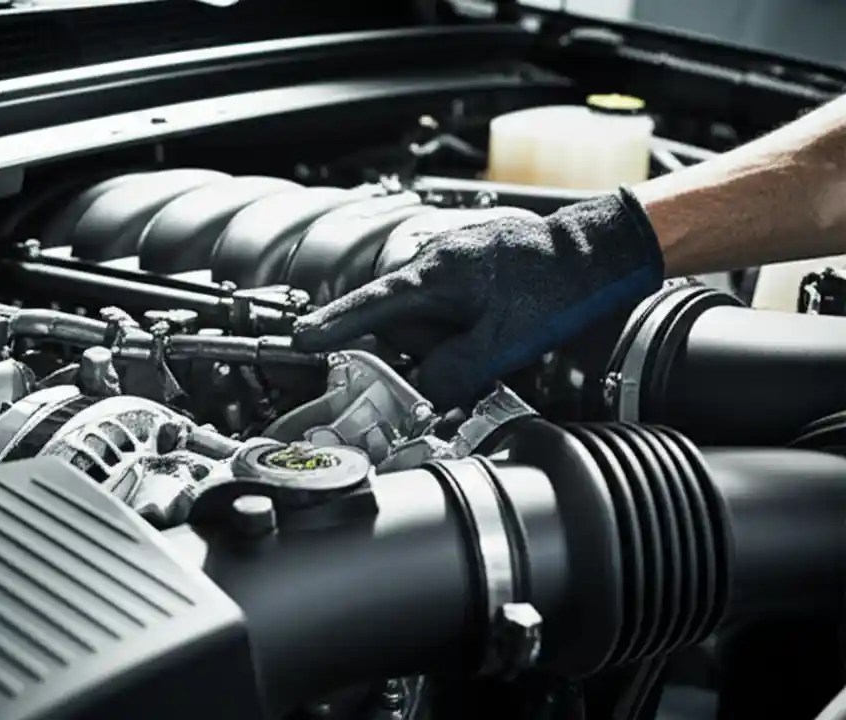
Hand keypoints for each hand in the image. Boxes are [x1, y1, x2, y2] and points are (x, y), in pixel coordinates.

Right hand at [292, 189, 664, 408]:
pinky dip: (462, 322)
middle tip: (471, 357)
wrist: (598, 250)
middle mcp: (434, 261)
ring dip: (449, 337)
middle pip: (402, 322)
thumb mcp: (503, 343)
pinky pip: (447, 301)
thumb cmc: (556, 287)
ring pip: (427, 315)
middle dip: (426, 348)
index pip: (370, 306)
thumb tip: (419, 397)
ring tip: (496, 336)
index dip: (334, 326)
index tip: (302, 339)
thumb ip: (453, 373)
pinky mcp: (468, 261)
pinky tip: (497, 323)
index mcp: (434, 277)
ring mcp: (451, 258)